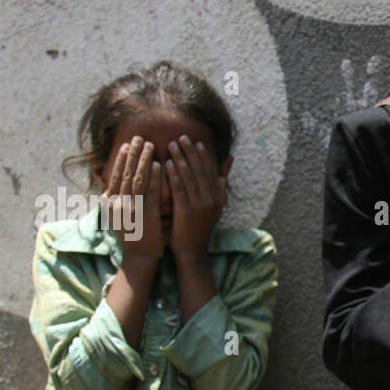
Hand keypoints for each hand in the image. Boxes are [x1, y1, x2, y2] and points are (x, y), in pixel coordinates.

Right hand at [102, 138, 162, 260]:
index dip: (121, 159)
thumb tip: (113, 184)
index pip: (115, 175)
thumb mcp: (118, 216)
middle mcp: (117, 204)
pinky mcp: (145, 215)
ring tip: (149, 145)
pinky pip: (150, 192)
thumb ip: (116, 200)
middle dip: (132, 154)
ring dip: (143, 160)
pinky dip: (153, 177)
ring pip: (137, 179)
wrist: (139, 258)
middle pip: (125, 173)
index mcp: (110, 203)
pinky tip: (158, 165)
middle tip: (138, 137)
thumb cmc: (133, 236)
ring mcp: (131, 209)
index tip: (127, 145)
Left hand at [166, 135, 228, 258]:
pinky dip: (172, 174)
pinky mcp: (186, 211)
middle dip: (190, 152)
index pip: (210, 171)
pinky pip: (179, 188)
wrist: (192, 252)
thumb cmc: (199, 230)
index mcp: (217, 197)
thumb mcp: (214, 210)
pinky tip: (164, 163)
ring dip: (180, 158)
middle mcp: (211, 199)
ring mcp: (199, 205)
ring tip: (171, 145)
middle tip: (181, 137)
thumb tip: (224, 176)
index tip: (195, 142)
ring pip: (189, 176)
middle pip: (200, 169)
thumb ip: (220, 192)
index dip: (203, 155)